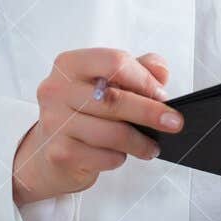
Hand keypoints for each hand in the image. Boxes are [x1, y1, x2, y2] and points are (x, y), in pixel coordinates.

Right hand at [12, 48, 182, 205]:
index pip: (113, 62)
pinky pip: (103, 156)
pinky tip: (121, 155)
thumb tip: (161, 72)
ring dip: (139, 142)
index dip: (143, 79)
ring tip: (152, 146)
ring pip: (111, 133)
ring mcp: (54, 122)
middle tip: (173, 122)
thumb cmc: (83, 110)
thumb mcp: (108, 82)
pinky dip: (119, 157)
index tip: (162, 94)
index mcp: (71, 64)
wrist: (47, 151)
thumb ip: (138, 68)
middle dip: (150, 112)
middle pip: (114, 99)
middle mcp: (57, 90)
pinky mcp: (59, 153)